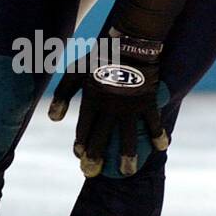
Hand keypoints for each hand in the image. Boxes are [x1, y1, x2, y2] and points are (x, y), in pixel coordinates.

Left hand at [48, 28, 169, 176]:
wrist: (129, 42)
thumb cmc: (99, 57)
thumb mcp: (75, 73)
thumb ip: (64, 95)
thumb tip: (54, 120)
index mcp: (91, 100)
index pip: (84, 129)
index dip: (81, 144)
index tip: (80, 156)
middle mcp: (109, 107)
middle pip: (102, 138)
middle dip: (96, 158)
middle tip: (91, 173)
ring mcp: (129, 106)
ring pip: (128, 136)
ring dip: (127, 156)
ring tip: (128, 172)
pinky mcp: (147, 101)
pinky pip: (153, 122)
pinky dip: (157, 135)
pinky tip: (161, 147)